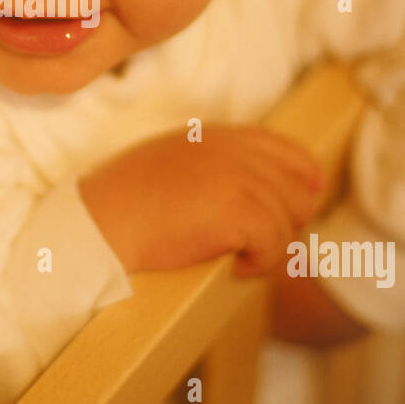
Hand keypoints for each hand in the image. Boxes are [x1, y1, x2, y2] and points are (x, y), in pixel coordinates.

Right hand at [79, 124, 326, 275]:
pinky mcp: (236, 208)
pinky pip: (276, 243)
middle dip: (286, 223)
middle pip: (297, 189)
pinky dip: (260, 263)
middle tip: (255, 246)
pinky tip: (234, 267)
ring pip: (290, 220)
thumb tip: (263, 190)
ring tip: (238, 259)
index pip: (286, 150)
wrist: (99, 223)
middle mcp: (233, 149)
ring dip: (270, 248)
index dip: (305, 178)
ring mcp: (236, 176)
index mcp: (217, 136)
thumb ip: (216, 166)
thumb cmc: (124, 204)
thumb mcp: (173, 164)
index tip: (305, 203)